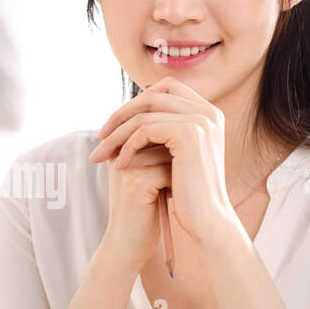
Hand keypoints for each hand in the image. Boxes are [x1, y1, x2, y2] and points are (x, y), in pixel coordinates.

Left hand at [89, 77, 237, 247]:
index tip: (116, 124)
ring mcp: (200, 120)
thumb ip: (163, 131)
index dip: (138, 102)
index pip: (167, 88)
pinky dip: (127, 146)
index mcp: (208, 113)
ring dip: (117, 134)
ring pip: (144, 114)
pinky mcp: (189, 133)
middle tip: (101, 137)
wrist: (208, 220)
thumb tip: (128, 113)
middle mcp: (208, 112)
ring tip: (101, 154)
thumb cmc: (190, 193)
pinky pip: (145, 129)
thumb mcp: (177, 156)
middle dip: (122, 114)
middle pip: (153, 95)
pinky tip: (118, 166)